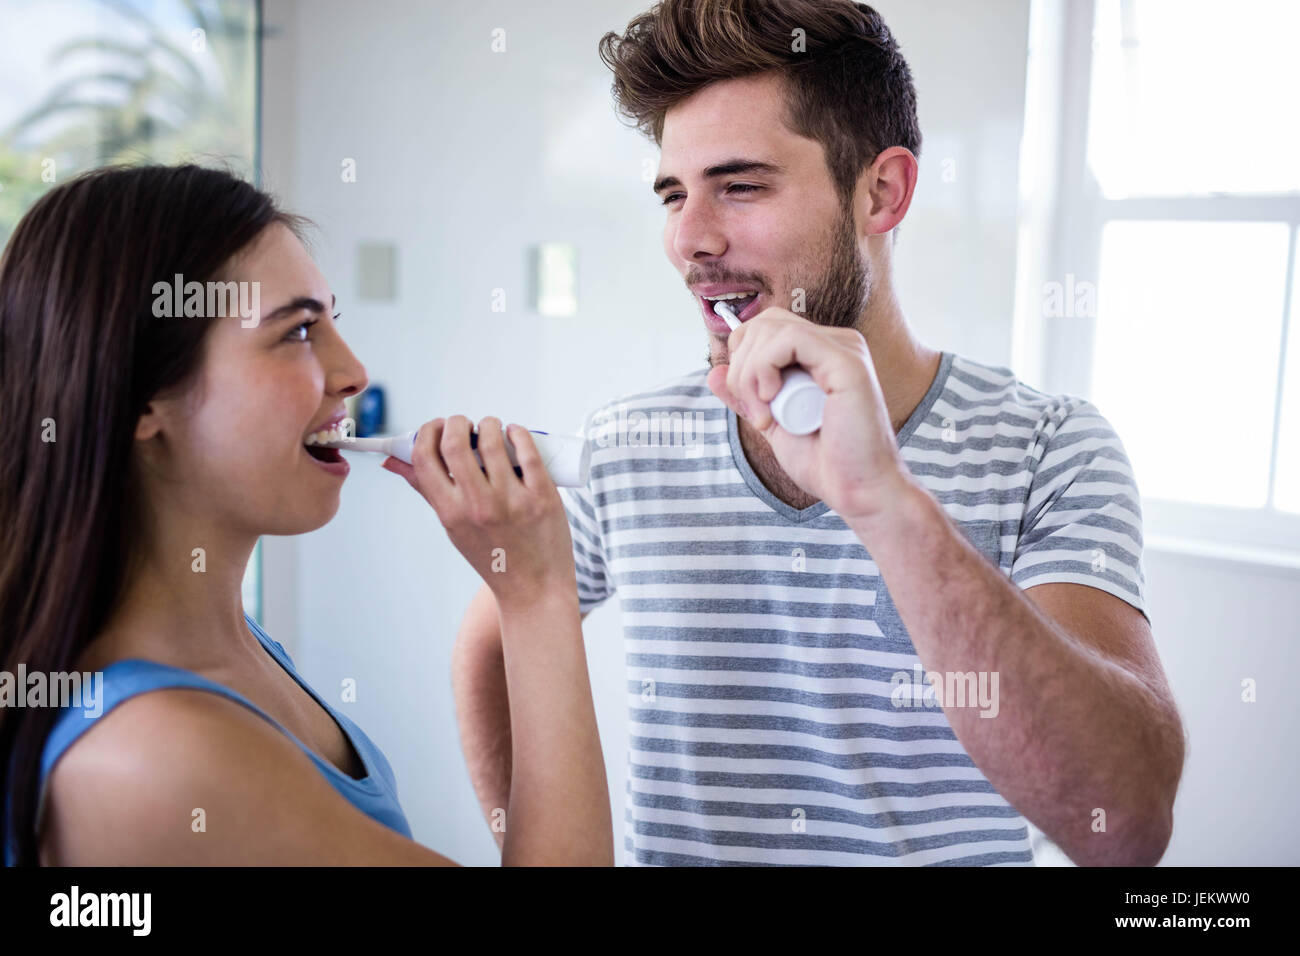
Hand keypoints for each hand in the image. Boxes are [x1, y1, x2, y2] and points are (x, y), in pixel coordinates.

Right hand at [381, 415, 576, 610]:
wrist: (534, 589)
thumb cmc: (491, 556)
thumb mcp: (453, 527)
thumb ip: (428, 490)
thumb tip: (392, 462)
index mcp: (450, 512)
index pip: (424, 458)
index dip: (426, 432)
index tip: (436, 427)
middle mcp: (478, 505)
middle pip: (455, 443)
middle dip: (455, 422)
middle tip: (464, 424)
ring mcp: (512, 500)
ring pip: (492, 441)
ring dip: (488, 423)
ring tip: (490, 427)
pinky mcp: (542, 496)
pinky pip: (528, 452)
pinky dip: (518, 433)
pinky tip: (514, 432)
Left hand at [706, 307, 915, 520]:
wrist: (856, 491)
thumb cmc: (824, 462)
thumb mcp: (772, 423)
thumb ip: (745, 397)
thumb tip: (714, 372)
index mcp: (822, 353)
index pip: (766, 328)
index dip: (742, 358)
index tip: (748, 403)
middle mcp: (837, 343)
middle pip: (764, 323)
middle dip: (741, 367)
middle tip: (755, 412)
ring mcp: (844, 348)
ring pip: (772, 329)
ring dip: (750, 374)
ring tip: (765, 415)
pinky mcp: (847, 361)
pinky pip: (791, 339)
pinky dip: (766, 367)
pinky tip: (772, 399)